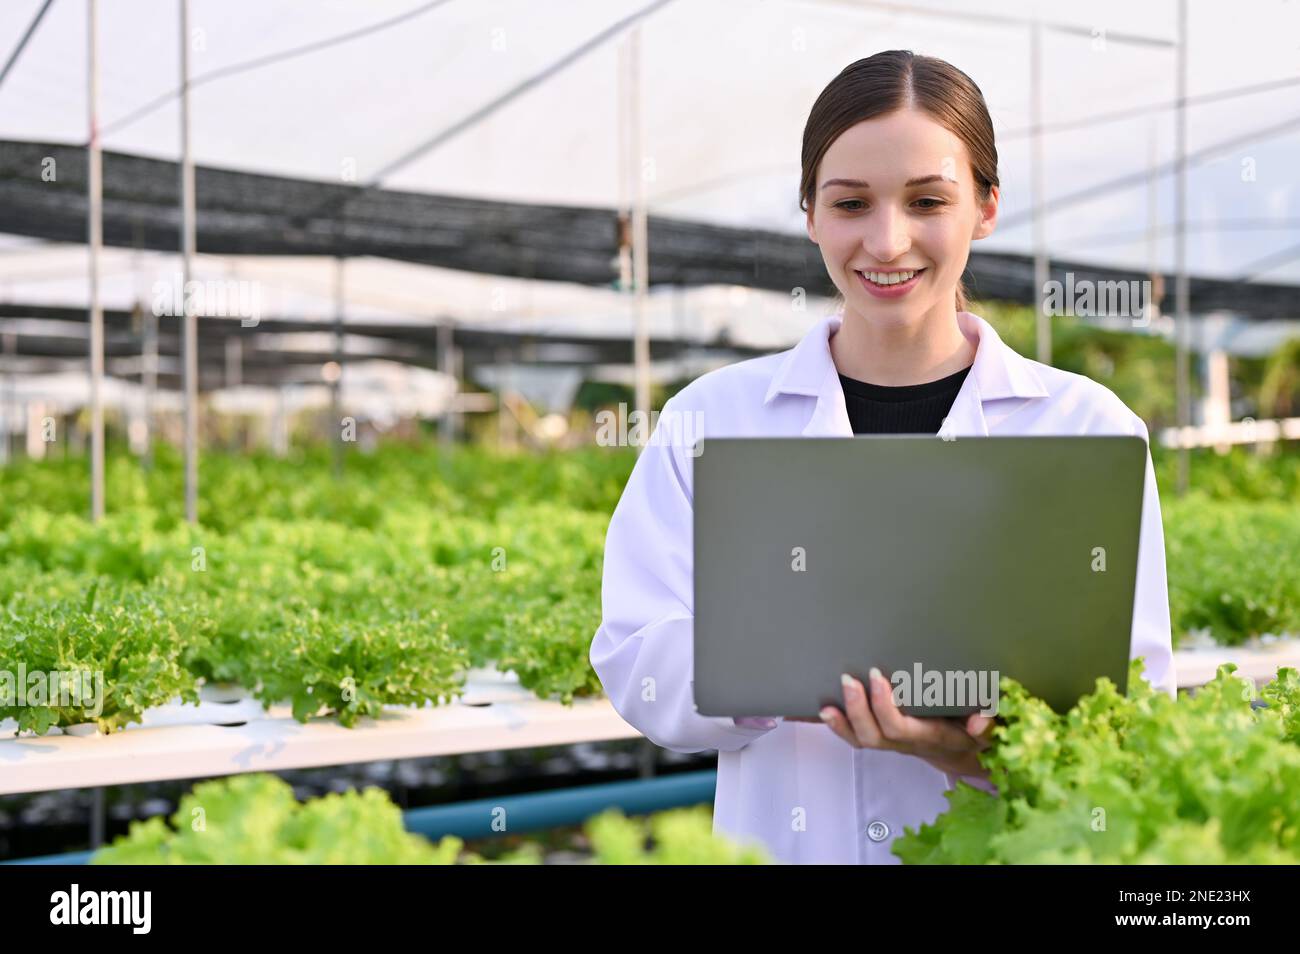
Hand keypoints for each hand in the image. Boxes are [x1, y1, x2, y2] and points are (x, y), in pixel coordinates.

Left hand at [790, 668, 994, 778]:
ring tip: (824, 703)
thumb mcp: (990, 728)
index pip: (900, 728)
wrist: (967, 751)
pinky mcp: (880, 734)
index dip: (884, 707)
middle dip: (857, 710)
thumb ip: (989, 724)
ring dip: (840, 722)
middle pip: (873, 736)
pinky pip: (852, 733)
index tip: (878, 678)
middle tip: (848, 679)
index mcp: (931, 736)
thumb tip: (979, 722)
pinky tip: (803, 712)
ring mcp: (890, 740)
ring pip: (860, 738)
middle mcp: (906, 742)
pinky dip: (830, 724)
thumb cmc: (975, 731)